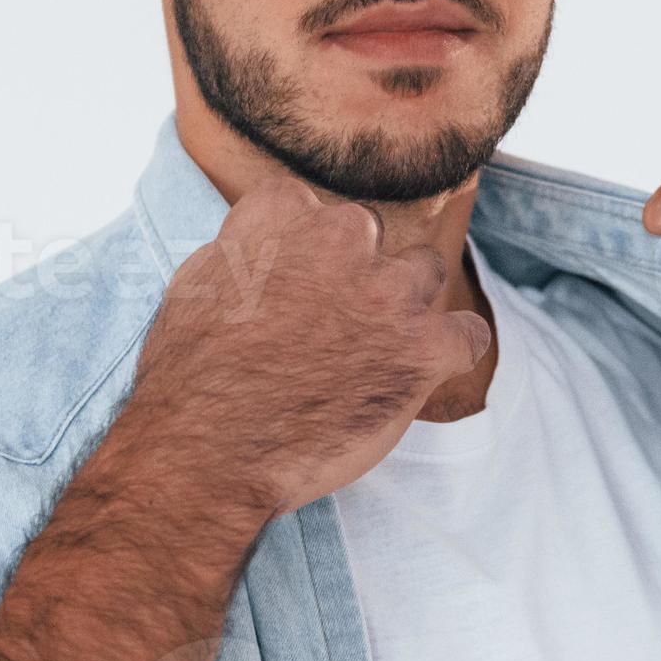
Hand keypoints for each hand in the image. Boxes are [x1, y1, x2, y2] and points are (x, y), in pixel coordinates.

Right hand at [125, 175, 495, 516]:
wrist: (210, 454)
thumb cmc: (192, 380)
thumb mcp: (195, 284)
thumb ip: (244, 248)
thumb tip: (265, 244)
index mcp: (283, 215)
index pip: (308, 206)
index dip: (303, 250)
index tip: (293, 285)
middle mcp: (343, 239)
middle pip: (369, 234)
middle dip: (355, 273)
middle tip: (330, 328)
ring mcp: (389, 293)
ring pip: (425, 272)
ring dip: (406, 306)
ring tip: (376, 353)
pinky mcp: (424, 348)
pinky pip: (469, 335)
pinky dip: (452, 353)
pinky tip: (427, 373)